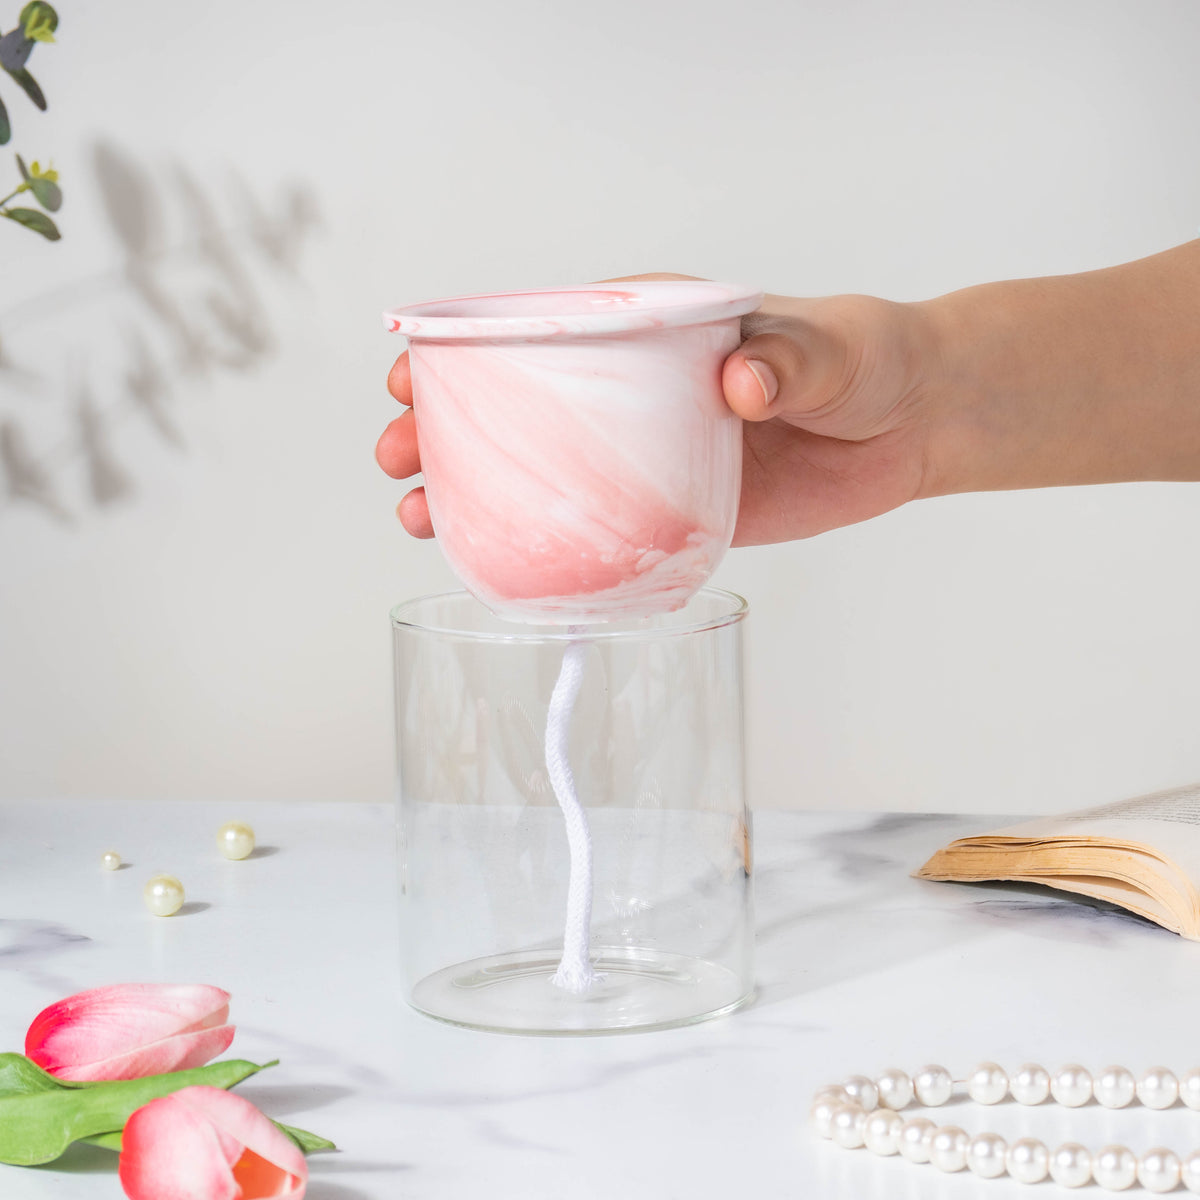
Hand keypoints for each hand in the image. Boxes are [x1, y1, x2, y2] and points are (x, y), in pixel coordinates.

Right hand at [376, 275, 941, 544]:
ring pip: (540, 472)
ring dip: (474, 492)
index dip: (465, 351)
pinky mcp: (671, 508)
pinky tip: (500, 567)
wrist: (908, 425)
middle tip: (398, 455)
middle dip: (444, 427)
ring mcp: (645, 453)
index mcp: (647, 328)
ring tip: (420, 516)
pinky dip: (546, 546)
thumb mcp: (825, 347)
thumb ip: (786, 358)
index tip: (414, 369)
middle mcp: (631, 390)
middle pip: (515, 406)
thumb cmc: (861, 359)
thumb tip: (740, 383)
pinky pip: (596, 529)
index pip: (536, 329)